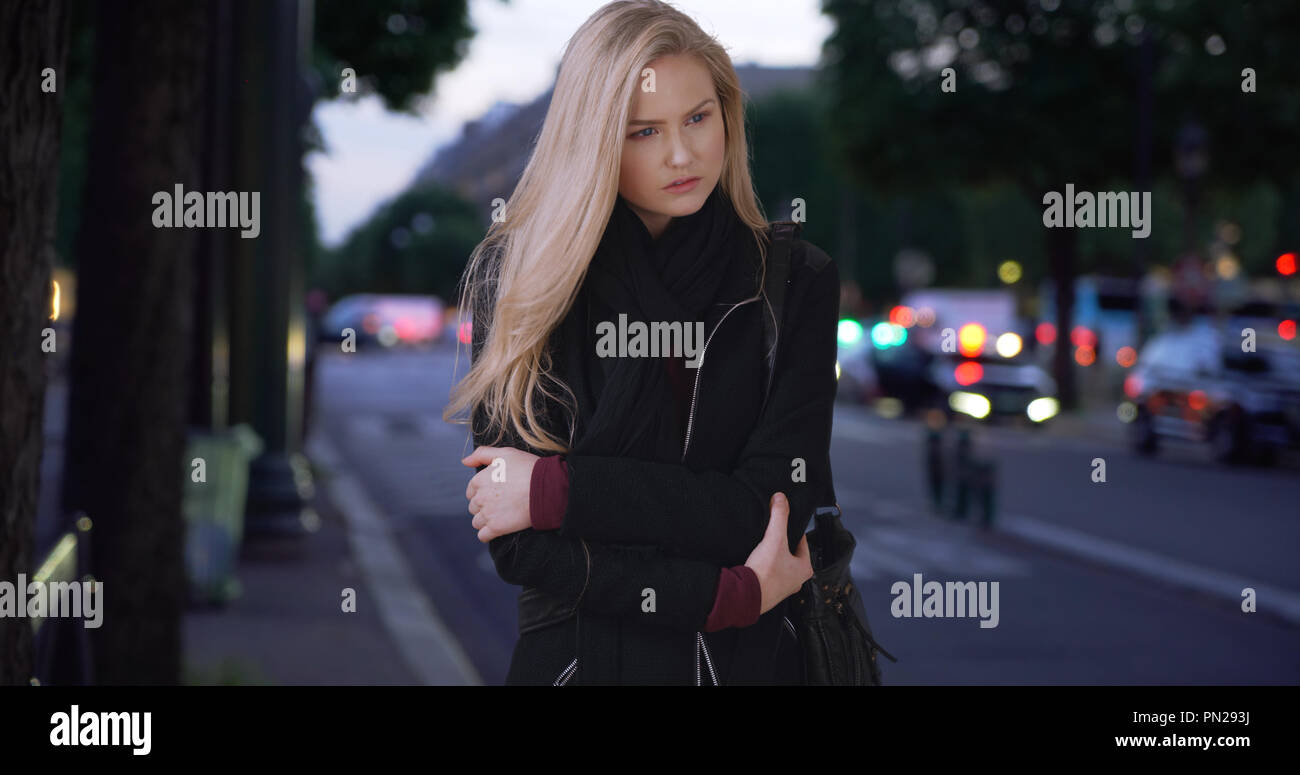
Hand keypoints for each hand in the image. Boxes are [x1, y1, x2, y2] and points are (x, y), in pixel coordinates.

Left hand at [461, 446, 538, 542]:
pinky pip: (483, 535)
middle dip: (484, 506)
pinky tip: (499, 528)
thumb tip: (465, 462)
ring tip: (502, 516)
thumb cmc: (528, 468)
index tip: (495, 492)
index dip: (482, 492)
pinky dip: (488, 534)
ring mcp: (487, 514)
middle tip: (501, 503)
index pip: (471, 491)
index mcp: (479, 480)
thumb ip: (482, 454)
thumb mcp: (505, 453)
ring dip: (486, 520)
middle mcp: (480, 498)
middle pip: (474, 507)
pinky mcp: (496, 528)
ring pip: (477, 522)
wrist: (546, 488)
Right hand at [744, 492, 813, 615]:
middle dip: (782, 545)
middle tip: (773, 536)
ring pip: (780, 566)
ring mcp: (782, 588)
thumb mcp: (774, 538)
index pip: (802, 543)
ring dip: (772, 558)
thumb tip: (781, 499)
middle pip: (790, 555)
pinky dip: (763, 569)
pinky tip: (756, 563)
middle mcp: (796, 581)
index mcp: (804, 569)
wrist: (746, 596)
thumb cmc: (765, 574)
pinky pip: (768, 575)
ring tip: (763, 549)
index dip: (793, 531)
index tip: (785, 524)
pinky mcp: (768, 593)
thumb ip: (778, 516)